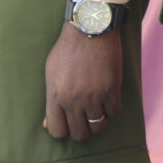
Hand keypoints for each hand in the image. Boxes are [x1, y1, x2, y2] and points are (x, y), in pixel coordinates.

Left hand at [43, 22, 121, 142]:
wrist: (90, 28)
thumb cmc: (68, 48)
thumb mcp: (51, 73)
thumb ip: (51, 99)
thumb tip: (49, 123)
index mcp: (55, 96)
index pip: (58, 132)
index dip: (64, 130)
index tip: (69, 123)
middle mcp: (73, 101)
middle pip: (79, 134)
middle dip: (82, 129)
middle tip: (85, 119)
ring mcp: (94, 96)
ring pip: (98, 127)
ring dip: (98, 121)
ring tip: (98, 109)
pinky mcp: (112, 90)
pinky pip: (114, 113)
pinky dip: (112, 110)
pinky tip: (108, 99)